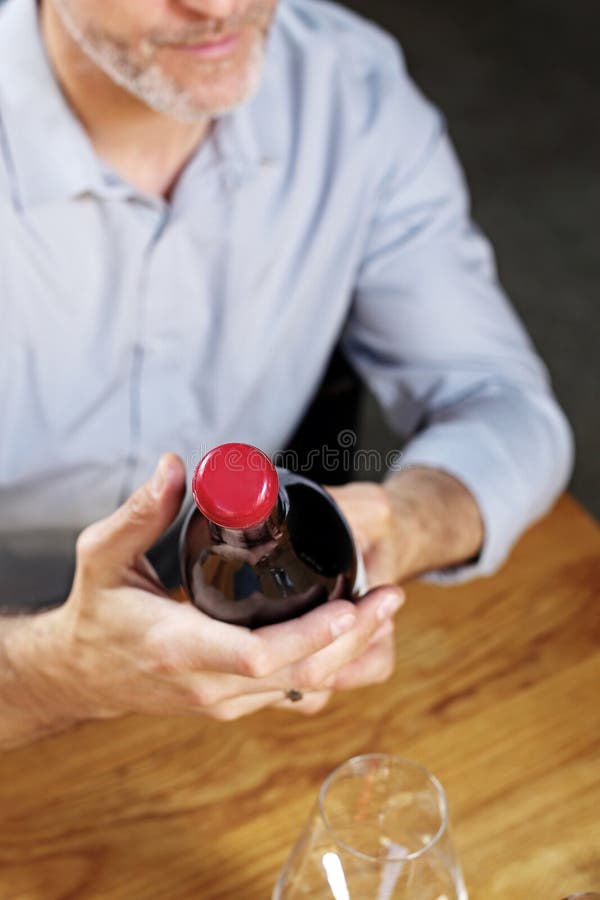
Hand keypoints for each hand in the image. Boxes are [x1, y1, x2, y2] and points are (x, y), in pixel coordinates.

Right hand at [12, 457, 404, 733]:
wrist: (81, 674)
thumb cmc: (96, 612)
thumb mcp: (103, 556)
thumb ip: (141, 511)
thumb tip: (178, 465)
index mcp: (178, 646)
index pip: (258, 655)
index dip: (312, 634)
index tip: (351, 603)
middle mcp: (207, 684)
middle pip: (299, 674)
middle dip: (354, 637)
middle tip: (390, 595)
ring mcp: (222, 702)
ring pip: (303, 689)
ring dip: (351, 653)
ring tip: (385, 609)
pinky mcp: (232, 705)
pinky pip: (293, 694)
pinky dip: (331, 667)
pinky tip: (354, 635)